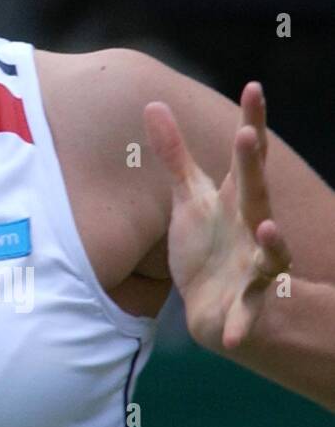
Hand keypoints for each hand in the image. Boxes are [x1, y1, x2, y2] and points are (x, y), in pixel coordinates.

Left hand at [143, 82, 292, 352]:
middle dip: (253, 164)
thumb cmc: (205, 242)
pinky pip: (247, 314)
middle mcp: (253, 226)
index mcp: (237, 199)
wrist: (211, 302)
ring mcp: (254, 263)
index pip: (246, 155)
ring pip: (271, 251)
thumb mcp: (189, 196)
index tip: (254, 86)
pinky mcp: (245, 301)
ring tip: (270, 226)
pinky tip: (233, 340)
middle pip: (255, 190)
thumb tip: (153, 104)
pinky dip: (241, 325)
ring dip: (273, 240)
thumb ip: (174, 154)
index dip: (252, 120)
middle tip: (248, 133)